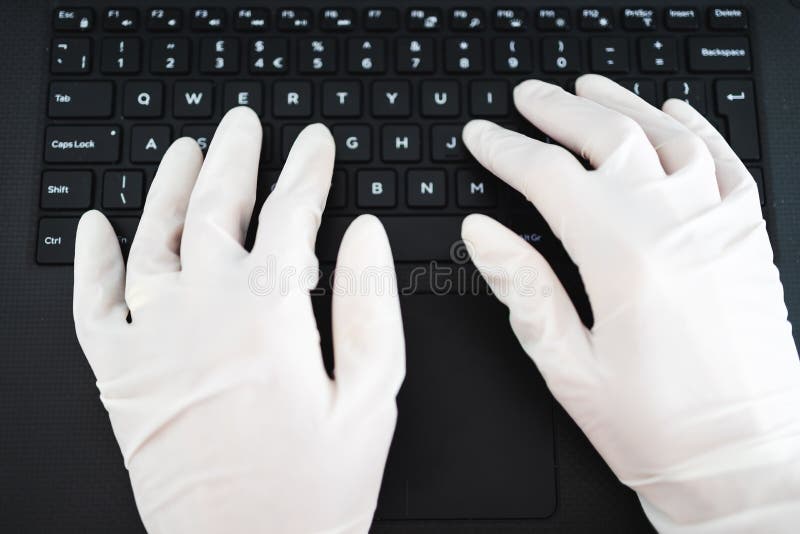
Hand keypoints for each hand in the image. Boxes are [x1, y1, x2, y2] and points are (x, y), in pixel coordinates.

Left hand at [73, 107, 404, 532]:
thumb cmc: (311, 493)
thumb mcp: (372, 398)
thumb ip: (370, 306)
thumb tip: (363, 236)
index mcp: (268, 317)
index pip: (291, 214)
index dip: (307, 171)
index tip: (316, 145)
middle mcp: (201, 315)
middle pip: (216, 208)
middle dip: (236, 156)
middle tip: (245, 124)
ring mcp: (151, 343)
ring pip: (152, 237)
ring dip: (169, 186)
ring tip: (186, 150)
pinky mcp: (118, 379)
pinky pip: (93, 304)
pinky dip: (92, 259)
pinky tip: (99, 227)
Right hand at [461, 75, 799, 531]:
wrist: (749, 462)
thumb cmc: (660, 429)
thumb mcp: (569, 368)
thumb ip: (524, 289)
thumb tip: (483, 233)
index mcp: (626, 260)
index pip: (552, 177)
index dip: (508, 150)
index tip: (483, 136)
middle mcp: (678, 228)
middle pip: (609, 139)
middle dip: (559, 111)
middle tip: (527, 97)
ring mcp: (720, 227)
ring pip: (668, 137)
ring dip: (623, 104)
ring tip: (589, 87)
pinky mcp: (748, 239)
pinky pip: (727, 162)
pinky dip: (698, 129)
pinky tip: (674, 113)